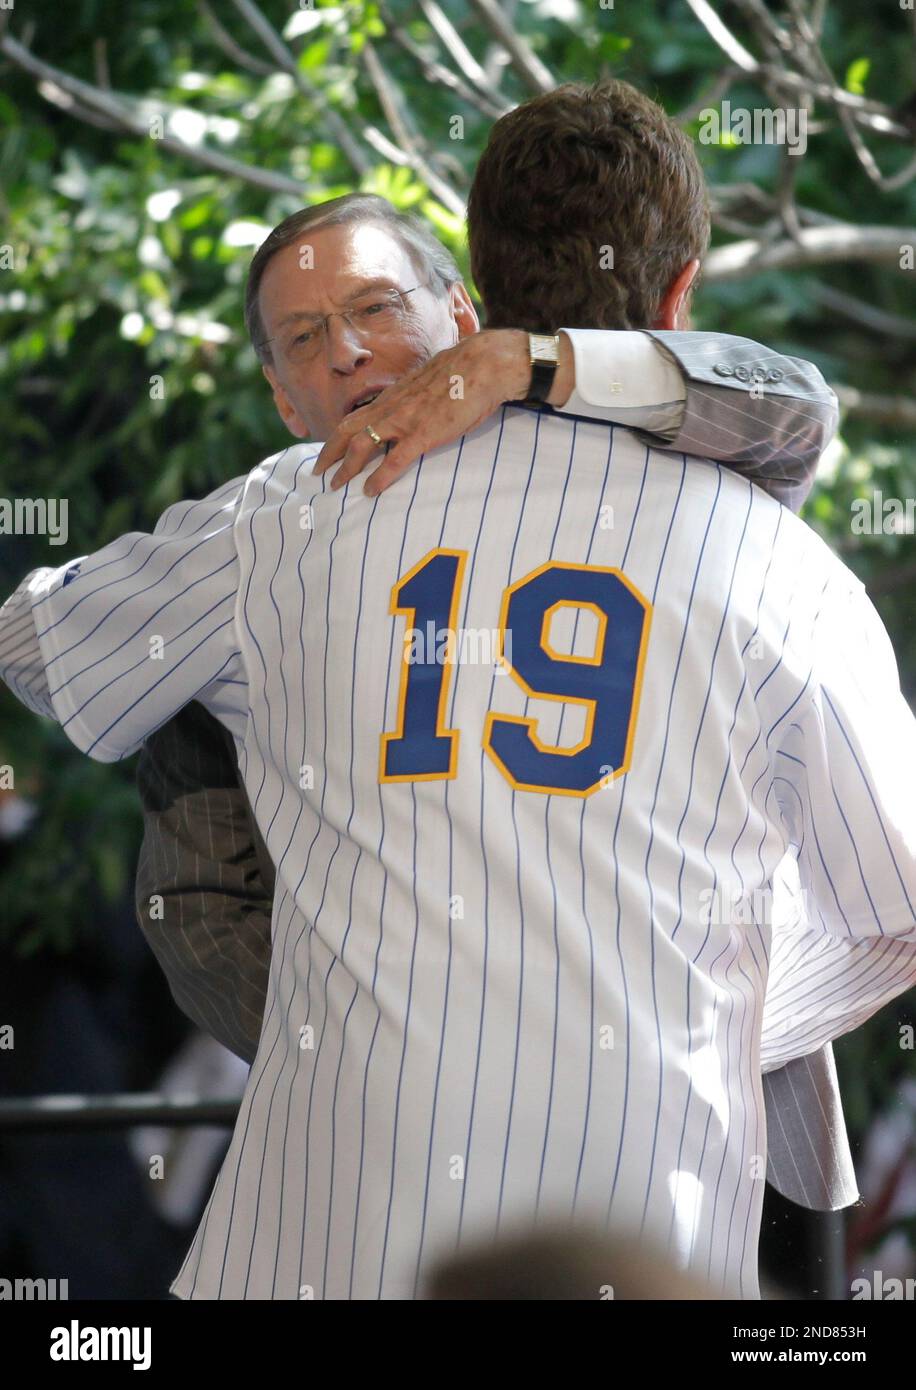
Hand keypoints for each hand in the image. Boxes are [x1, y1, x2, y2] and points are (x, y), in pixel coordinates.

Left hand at [312, 329, 531, 495]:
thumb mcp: (431, 383)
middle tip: (317, 473)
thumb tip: (418, 409)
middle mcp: (392, 406)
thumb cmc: (464, 374)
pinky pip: (394, 460)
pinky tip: (370, 491)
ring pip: (363, 445)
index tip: (330, 451)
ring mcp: (405, 420)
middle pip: (348, 430)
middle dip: (329, 452)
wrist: (484, 365)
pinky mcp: (423, 433)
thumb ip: (417, 398)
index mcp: (394, 396)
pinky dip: (379, 477)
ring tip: (335, 486)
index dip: (339, 436)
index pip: (357, 417)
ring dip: (346, 468)